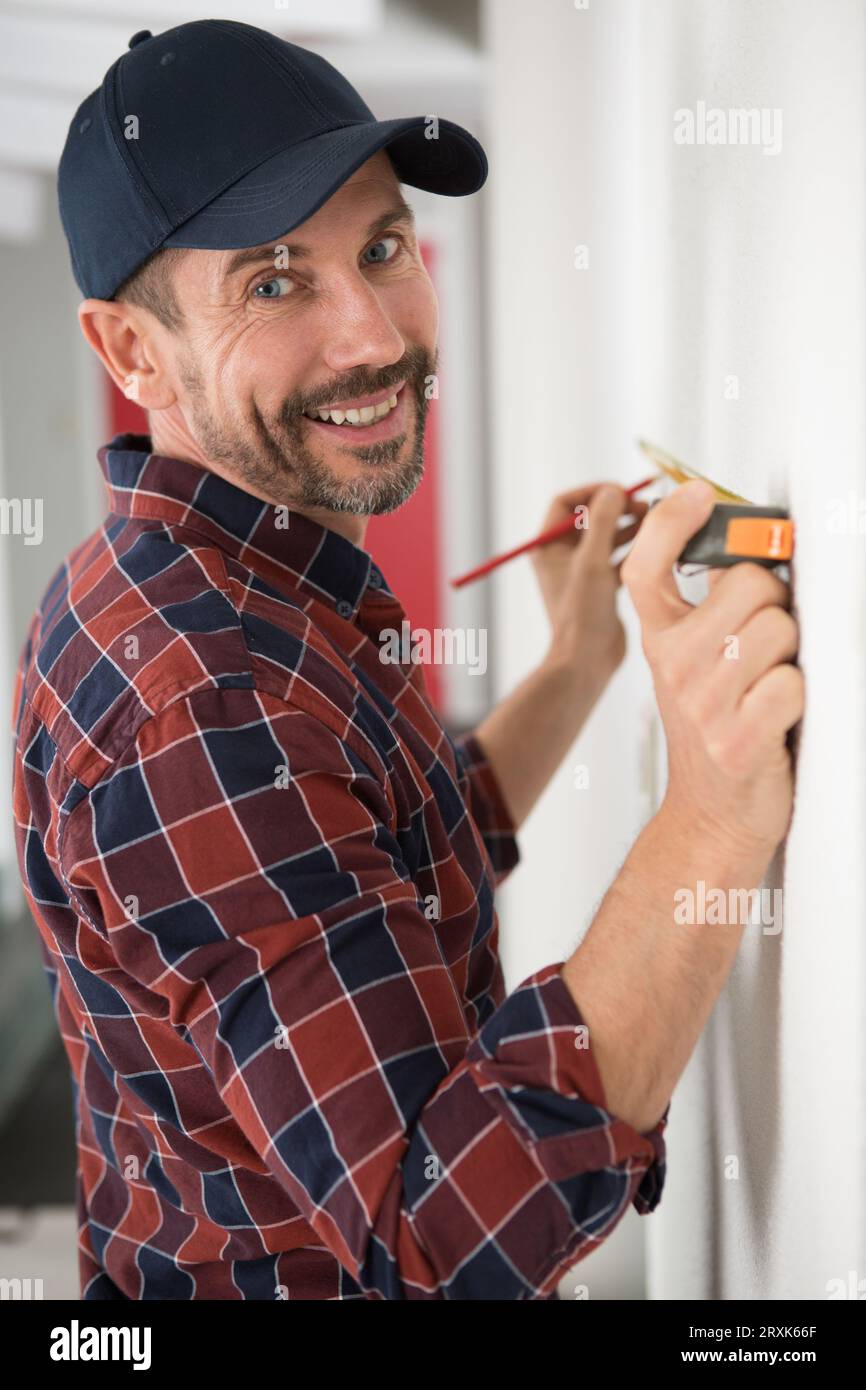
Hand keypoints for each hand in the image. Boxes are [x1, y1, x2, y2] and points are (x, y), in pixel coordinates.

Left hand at [532, 483, 647, 678]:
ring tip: (655, 522)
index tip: (620, 491)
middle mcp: (562, 557)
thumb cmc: (581, 614)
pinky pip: (618, 558)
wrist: (587, 661)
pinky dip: (635, 550)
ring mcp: (582, 573)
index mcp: (548, 547)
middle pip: (590, 517)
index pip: (566, 503)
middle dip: (617, 508)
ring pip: (608, 537)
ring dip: (630, 527)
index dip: (592, 492)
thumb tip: (613, 490)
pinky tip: (656, 547)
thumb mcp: (592, 561)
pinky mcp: (601, 588)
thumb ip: (602, 522)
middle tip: (645, 506)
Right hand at [621, 480, 803, 854]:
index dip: (671, 521)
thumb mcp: (696, 663)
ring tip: (771, 682)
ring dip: (793, 653)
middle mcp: (673, 665)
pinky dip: (799, 698)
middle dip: (777, 601)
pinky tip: (778, 717)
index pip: (644, 566)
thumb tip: (747, 540)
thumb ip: (711, 605)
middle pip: (750, 581)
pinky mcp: (738, 739)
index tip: (699, 495)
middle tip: (768, 639)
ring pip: (781, 628)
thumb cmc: (717, 727)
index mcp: (660, 638)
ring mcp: (703, 703)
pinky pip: (795, 682)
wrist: (712, 815)